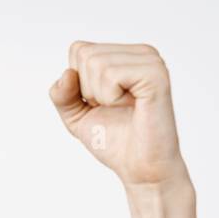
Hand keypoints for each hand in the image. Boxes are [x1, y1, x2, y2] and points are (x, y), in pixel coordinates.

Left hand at [49, 41, 187, 188]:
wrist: (140, 168)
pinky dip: (111, 97)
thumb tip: (67, 74)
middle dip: (88, 90)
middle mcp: (140, 53)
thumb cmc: (116, 142)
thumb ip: (62, 95)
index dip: (78, 84)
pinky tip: (130, 107)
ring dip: (100, 96)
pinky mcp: (156, 75)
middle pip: (85, 54)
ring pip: (96, 63)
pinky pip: (112, 74)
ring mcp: (151, 61)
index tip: (101, 103)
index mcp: (125, 55)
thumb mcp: (76, 116)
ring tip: (122, 109)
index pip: (78, 49)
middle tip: (113, 108)